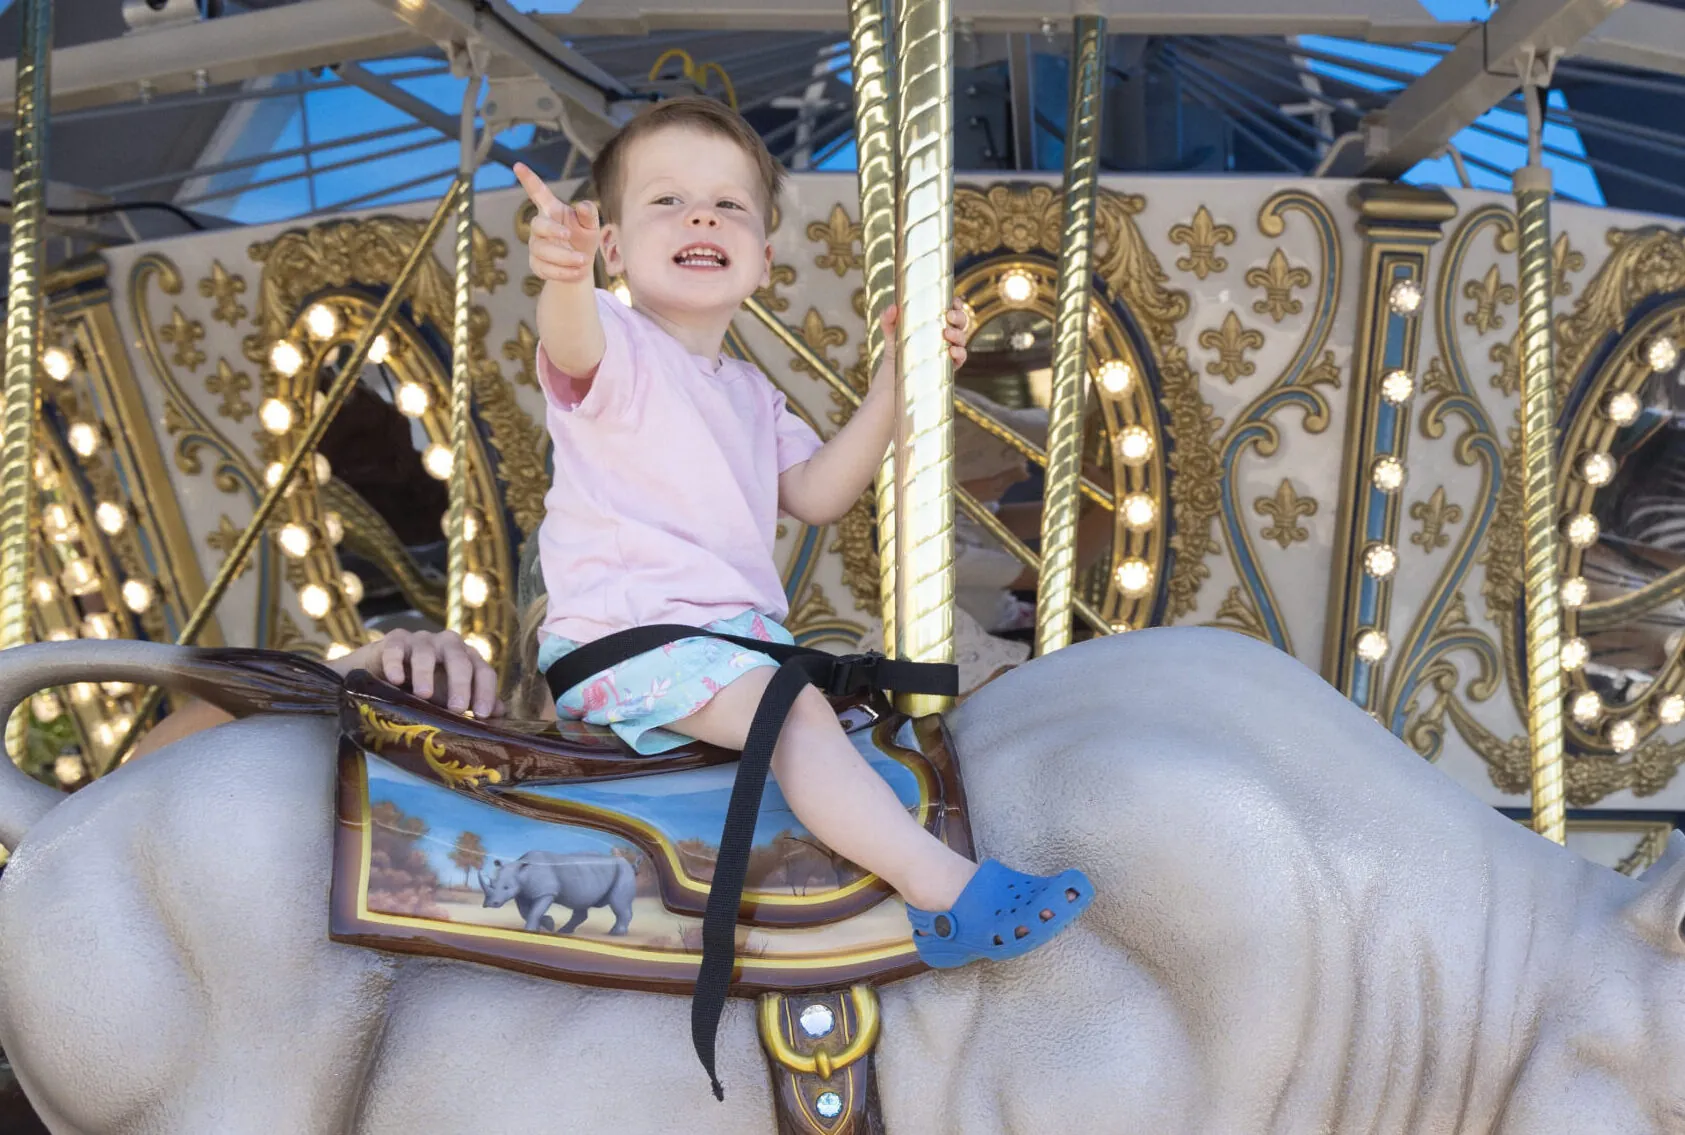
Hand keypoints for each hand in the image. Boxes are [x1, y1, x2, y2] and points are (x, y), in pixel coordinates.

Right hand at [330, 629, 505, 718]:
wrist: (384, 671)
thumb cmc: (425, 685)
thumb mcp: (450, 696)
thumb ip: (474, 702)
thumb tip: (501, 713)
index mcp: (467, 657)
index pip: (483, 671)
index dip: (485, 691)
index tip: (482, 715)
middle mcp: (447, 644)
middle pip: (459, 659)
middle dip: (460, 683)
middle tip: (456, 708)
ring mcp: (420, 640)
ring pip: (426, 652)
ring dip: (426, 673)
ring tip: (423, 696)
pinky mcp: (394, 641)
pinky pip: (396, 649)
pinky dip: (395, 663)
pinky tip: (395, 680)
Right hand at [515, 162, 600, 285]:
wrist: (581, 267)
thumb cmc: (583, 239)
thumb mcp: (591, 226)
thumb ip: (589, 214)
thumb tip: (582, 205)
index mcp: (552, 211)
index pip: (538, 193)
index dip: (528, 180)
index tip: (517, 165)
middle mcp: (540, 227)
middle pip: (537, 225)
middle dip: (552, 230)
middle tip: (568, 236)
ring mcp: (536, 246)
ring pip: (543, 251)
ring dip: (565, 257)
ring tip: (583, 261)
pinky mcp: (537, 265)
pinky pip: (546, 269)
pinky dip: (564, 272)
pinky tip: (578, 272)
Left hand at [868, 299, 970, 395]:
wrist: (892, 382)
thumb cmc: (895, 354)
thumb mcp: (890, 334)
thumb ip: (888, 319)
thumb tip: (893, 307)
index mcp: (937, 325)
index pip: (953, 312)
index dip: (957, 305)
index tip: (954, 301)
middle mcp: (946, 338)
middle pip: (961, 324)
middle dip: (959, 317)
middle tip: (948, 315)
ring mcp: (947, 354)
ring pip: (962, 341)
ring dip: (958, 335)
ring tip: (947, 333)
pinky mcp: (947, 369)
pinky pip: (959, 360)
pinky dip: (960, 354)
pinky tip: (952, 351)